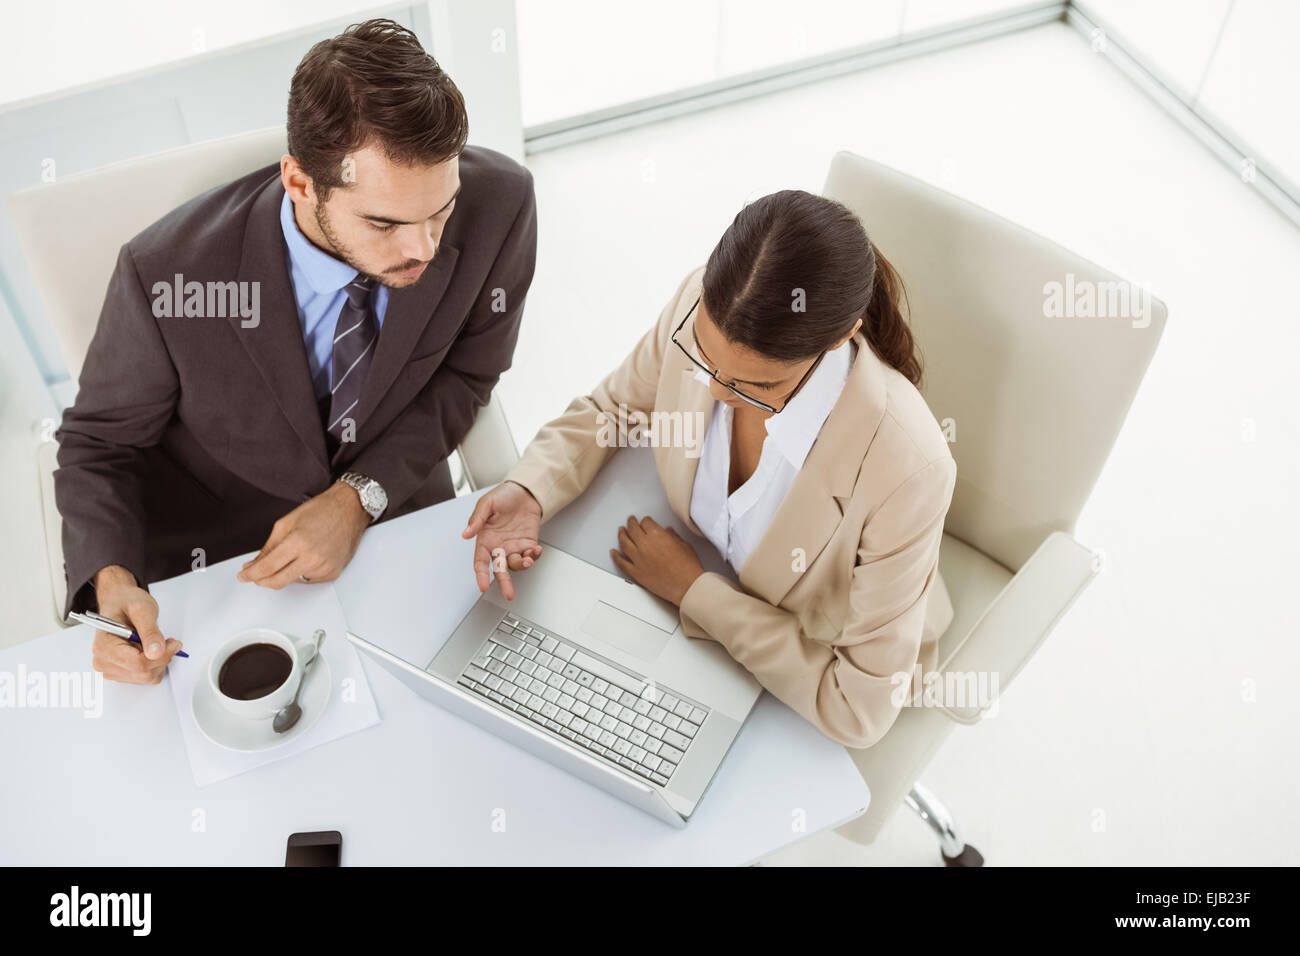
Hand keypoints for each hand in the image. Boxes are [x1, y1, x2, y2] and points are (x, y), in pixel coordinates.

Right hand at [90, 565, 183, 683]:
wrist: (119, 601)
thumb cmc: (126, 603)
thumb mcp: (143, 610)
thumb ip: (150, 632)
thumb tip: (156, 652)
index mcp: (104, 646)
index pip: (138, 665)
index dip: (161, 656)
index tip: (173, 644)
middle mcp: (103, 661)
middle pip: (143, 673)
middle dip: (161, 658)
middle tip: (167, 640)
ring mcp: (110, 669)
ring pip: (146, 677)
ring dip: (158, 661)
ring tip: (153, 642)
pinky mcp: (120, 672)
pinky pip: (144, 677)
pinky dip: (153, 664)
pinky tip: (149, 649)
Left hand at [238, 482, 370, 587]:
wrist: (350, 509)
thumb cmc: (321, 510)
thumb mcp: (286, 523)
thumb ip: (269, 547)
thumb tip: (255, 564)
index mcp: (297, 542)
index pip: (267, 567)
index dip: (251, 574)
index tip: (244, 576)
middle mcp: (312, 558)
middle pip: (278, 581)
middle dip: (262, 581)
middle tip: (256, 576)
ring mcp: (324, 567)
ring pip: (294, 581)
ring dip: (285, 573)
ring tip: (293, 554)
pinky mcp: (333, 572)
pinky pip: (309, 580)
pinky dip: (302, 572)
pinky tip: (307, 558)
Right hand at [462, 480, 542, 599]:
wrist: (524, 491)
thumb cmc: (503, 496)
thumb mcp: (487, 503)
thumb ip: (477, 519)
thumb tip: (466, 533)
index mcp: (485, 539)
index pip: (480, 562)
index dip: (481, 575)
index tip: (483, 586)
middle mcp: (498, 546)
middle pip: (499, 570)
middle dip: (504, 583)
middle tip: (509, 594)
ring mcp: (513, 547)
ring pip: (516, 565)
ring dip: (522, 565)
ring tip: (527, 559)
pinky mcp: (527, 544)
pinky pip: (530, 556)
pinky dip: (534, 556)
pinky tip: (535, 550)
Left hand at [610, 515, 703, 605]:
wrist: (687, 586)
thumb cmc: (688, 568)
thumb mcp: (684, 545)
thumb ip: (673, 536)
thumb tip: (668, 532)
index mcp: (657, 535)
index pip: (646, 522)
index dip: (645, 521)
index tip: (645, 521)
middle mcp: (645, 545)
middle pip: (633, 529)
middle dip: (631, 523)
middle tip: (630, 521)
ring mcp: (638, 559)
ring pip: (624, 543)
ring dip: (621, 535)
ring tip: (621, 531)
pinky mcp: (636, 572)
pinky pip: (621, 563)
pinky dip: (616, 556)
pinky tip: (613, 552)